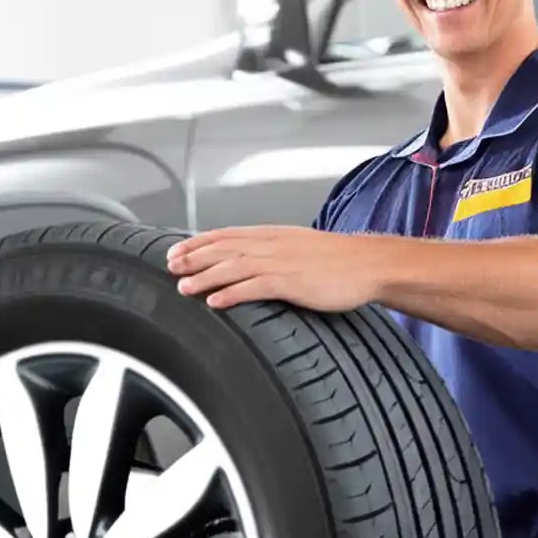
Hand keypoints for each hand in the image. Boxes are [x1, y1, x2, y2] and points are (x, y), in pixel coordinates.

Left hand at [165, 225, 382, 310]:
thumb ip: (273, 251)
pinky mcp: (292, 282)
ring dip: (205, 276)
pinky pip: (255, 286)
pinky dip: (231, 293)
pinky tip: (215, 302)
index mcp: (272, 235)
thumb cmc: (337, 260)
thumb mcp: (298, 247)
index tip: (175, 251)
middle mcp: (271, 245)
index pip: (225, 235)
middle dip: (193, 257)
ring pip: (233, 266)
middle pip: (223, 248)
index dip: (197, 243)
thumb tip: (250, 261)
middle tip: (170, 267)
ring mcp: (281, 262)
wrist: (368, 264)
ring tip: (183, 287)